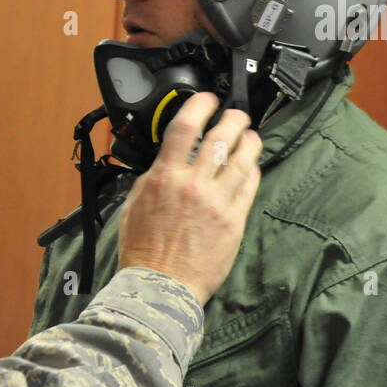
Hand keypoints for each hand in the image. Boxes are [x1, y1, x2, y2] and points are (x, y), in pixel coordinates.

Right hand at [115, 92, 261, 303]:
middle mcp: (194, 185)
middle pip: (222, 137)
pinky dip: (252, 170)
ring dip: (249, 141)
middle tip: (236, 115)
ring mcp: (217, 202)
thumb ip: (151, 179)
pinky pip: (250, 186)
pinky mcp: (234, 220)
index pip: (185, 127)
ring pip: (243, 158)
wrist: (161, 286)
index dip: (199, 106)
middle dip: (233, 118)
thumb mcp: (134, 206)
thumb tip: (164, 162)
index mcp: (164, 178)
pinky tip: (251, 165)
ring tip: (250, 136)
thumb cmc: (143, 252)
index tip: (206, 100)